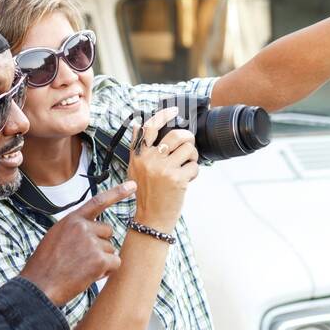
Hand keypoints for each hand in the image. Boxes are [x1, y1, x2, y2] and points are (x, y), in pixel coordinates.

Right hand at [19, 181, 135, 306]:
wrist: (39, 287)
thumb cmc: (45, 267)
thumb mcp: (55, 238)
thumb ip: (74, 230)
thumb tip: (93, 233)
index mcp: (71, 220)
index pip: (98, 202)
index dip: (117, 192)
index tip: (133, 185)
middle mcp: (83, 227)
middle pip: (108, 232)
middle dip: (101, 245)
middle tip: (82, 259)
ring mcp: (92, 242)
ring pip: (111, 249)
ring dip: (101, 261)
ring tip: (80, 269)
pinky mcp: (99, 259)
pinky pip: (115, 263)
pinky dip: (106, 272)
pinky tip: (89, 276)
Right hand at [128, 106, 199, 232]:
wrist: (151, 218)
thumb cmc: (146, 193)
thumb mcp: (135, 169)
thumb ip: (138, 148)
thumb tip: (139, 124)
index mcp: (139, 155)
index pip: (150, 127)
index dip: (164, 115)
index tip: (174, 111)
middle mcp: (149, 160)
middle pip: (176, 135)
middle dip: (188, 138)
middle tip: (189, 144)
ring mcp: (164, 169)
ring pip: (188, 149)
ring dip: (192, 157)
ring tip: (187, 165)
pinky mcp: (177, 179)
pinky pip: (194, 166)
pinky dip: (194, 172)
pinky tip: (187, 180)